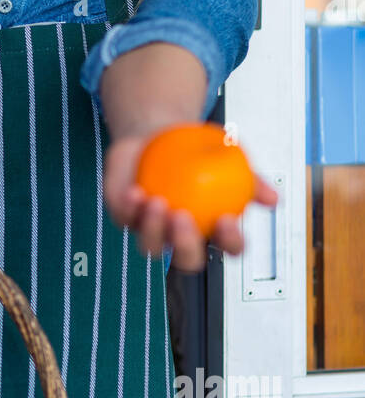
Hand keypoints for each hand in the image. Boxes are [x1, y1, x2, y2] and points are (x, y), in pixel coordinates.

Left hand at [103, 135, 279, 273]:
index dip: (230, 242)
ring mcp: (151, 231)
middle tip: (183, 217)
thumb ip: (251, 180)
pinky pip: (124, 217)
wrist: (159, 137)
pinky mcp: (125, 217)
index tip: (227, 219)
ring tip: (157, 202)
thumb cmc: (197, 154)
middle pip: (187, 260)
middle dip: (184, 245)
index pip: (229, 248)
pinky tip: (134, 191)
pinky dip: (129, 207)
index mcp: (212, 231)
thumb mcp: (228, 162)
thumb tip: (273, 197)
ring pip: (150, 247)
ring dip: (153, 229)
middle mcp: (181, 238)